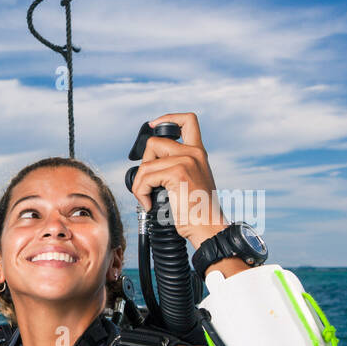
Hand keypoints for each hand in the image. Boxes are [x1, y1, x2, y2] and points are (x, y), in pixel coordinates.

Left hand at [128, 112, 227, 246]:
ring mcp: (187, 161)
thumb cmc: (196, 211)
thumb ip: (175, 167)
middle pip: (154, 143)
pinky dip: (140, 193)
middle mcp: (194, 153)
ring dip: (139, 184)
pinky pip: (145, 177)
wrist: (207, 227)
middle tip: (148, 185)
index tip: (153, 125)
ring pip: (146, 164)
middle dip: (143, 165)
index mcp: (197, 153)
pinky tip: (149, 204)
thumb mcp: (189, 182)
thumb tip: (148, 166)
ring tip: (147, 199)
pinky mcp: (178, 173)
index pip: (187, 120)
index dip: (168, 118)